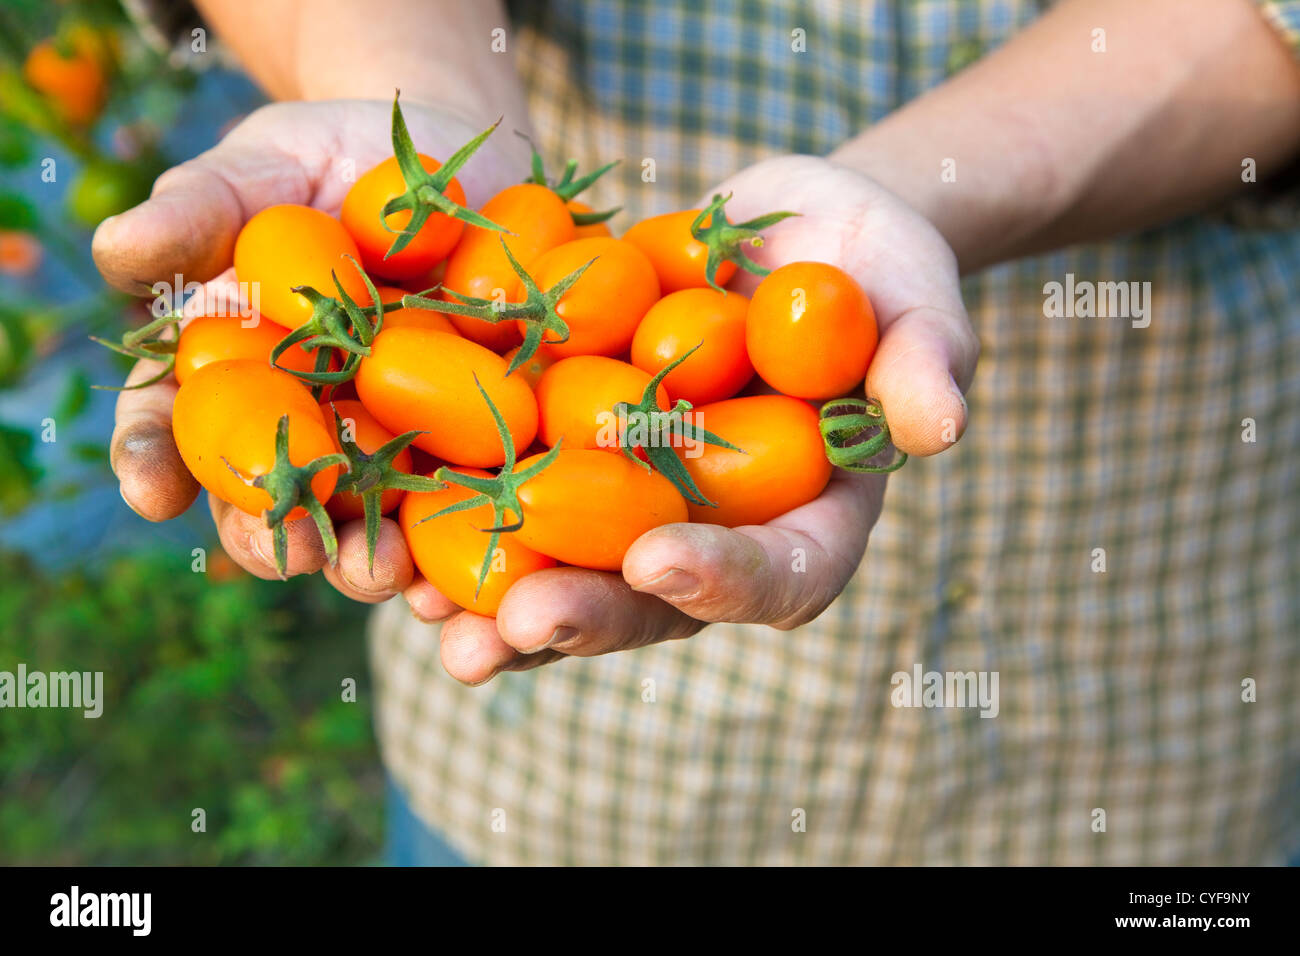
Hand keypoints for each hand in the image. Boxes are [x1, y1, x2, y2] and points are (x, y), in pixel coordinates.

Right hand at [99, 97, 525, 600]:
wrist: (451, 158)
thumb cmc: (330, 159)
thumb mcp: (260, 170)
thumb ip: (197, 209)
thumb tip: (118, 249)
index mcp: (225, 371)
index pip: (171, 425)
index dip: (153, 459)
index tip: (151, 490)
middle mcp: (298, 422)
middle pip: (270, 498)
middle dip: (272, 537)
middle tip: (293, 554)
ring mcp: (382, 441)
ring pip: (363, 519)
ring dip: (368, 560)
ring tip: (384, 575)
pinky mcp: (464, 444)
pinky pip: (459, 501)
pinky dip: (461, 539)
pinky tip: (470, 570)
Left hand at [434, 155, 977, 683]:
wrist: (789, 234)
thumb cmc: (872, 266)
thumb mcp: (914, 296)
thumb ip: (926, 358)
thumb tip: (939, 425)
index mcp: (810, 519)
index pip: (782, 574)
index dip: (726, 579)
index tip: (661, 560)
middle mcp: (720, 534)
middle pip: (658, 602)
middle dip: (589, 616)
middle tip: (519, 627)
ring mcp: (644, 507)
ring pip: (575, 579)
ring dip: (505, 610)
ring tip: (438, 625)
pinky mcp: (578, 464)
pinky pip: (519, 510)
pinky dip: (459, 530)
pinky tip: (395, 537)